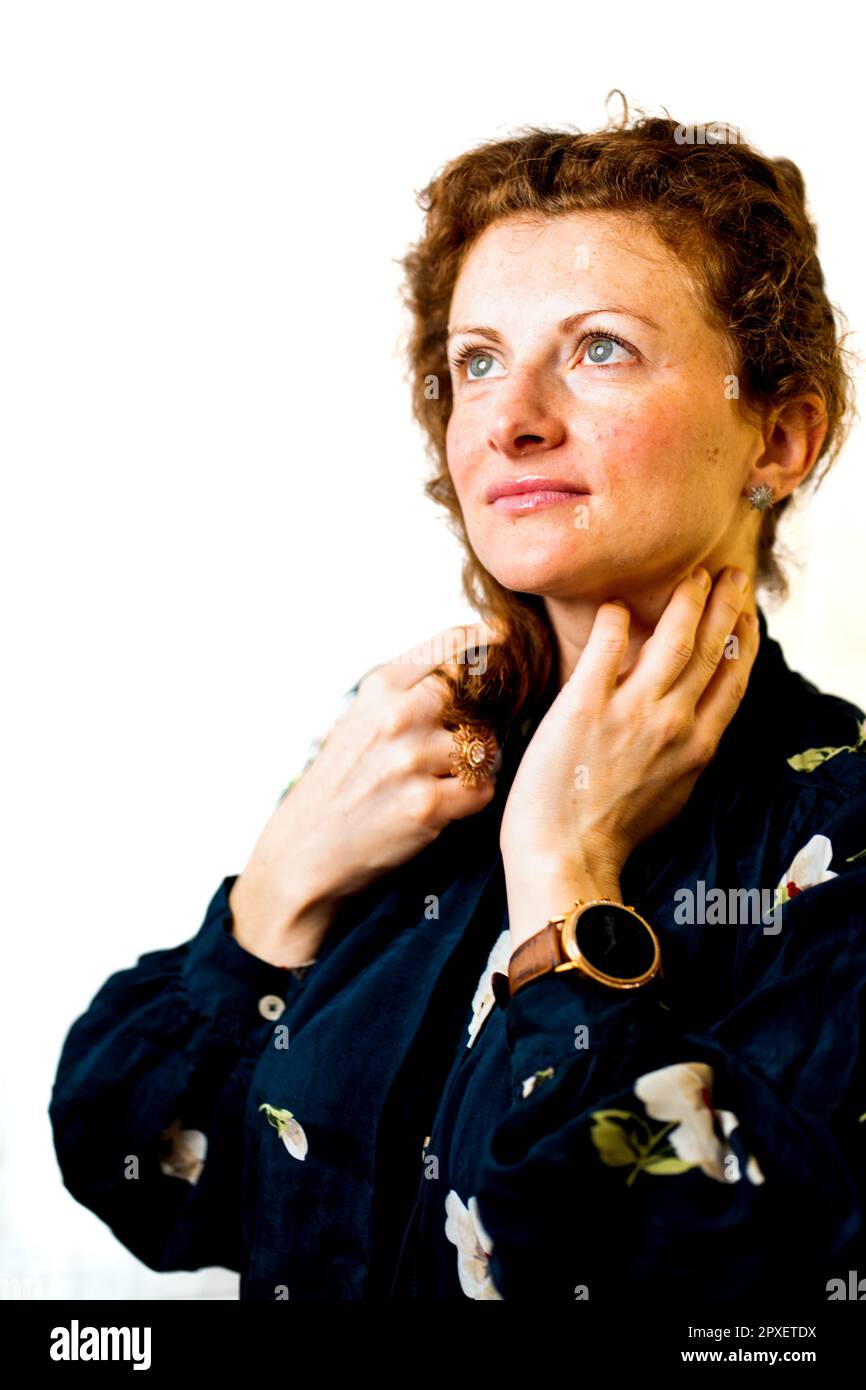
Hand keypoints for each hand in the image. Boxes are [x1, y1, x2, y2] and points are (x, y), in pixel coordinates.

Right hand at [230, 622, 501, 965]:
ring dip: (475, 767)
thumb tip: (474, 659)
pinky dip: (470, 800)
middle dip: (482, 719)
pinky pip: (482, 790)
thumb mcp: (363, 717)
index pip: (452, 644)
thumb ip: (410, 688)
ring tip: (441, 782)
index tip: (505, 639)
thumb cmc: (343, 782)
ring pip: (485, 747)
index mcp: (382, 686)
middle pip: (480, 696)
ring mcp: (412, 760)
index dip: (487, 640)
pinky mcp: (427, 805)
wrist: (304, 848)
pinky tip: (443, 807)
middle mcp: (398, 716)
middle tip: (463, 743)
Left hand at [500, 567, 759, 943]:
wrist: (566, 854)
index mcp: (698, 746)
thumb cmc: (612, 833)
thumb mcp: (672, 794)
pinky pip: (608, 646)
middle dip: (725, 605)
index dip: (743, 640)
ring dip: (686, 601)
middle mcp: (673, 722)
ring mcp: (631, 710)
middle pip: (710, 649)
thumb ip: (685, 753)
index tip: (746, 613)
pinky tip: (617, 604)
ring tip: (691, 576)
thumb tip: (692, 725)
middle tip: (730, 573)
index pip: (733, 679)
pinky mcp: (585, 703)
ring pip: (672, 639)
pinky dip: (616, 620)